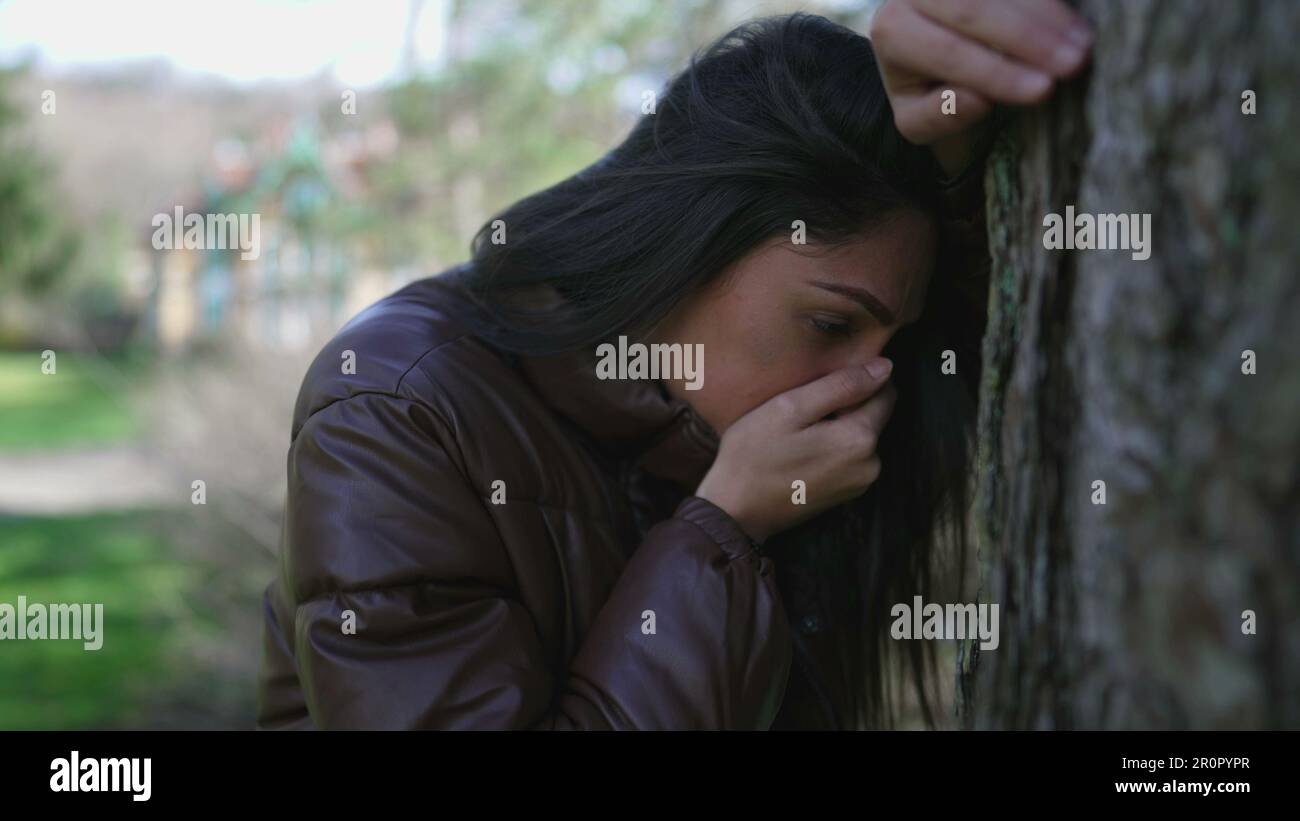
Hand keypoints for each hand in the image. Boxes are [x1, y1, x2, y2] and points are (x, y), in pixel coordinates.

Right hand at [696, 359, 896, 542]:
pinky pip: (850, 456)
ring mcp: (861, 483)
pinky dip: (833, 446)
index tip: (822, 384)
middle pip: (874, 414)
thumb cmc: (754, 455)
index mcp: (860, 438)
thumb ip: (841, 385)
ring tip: (800, 432)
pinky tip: (803, 450)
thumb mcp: (791, 408)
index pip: (886, 391)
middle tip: (803, 409)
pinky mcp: (848, 493)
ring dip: (839, 426)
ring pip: (861, 434)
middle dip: (847, 405)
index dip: (858, 379)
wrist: (736, 511)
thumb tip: (885, 367)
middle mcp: (871, 463)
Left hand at [870, 0, 1092, 175]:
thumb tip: (977, 99)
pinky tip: (1079, 24)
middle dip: (1029, 39)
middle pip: (975, 9)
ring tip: (1085, 45)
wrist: (926, 53)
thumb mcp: (919, 120)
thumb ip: (939, 114)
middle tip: (1075, 64)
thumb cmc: (925, 90)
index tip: (1043, 90)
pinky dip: (1053, 0)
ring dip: (1050, 16)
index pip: (948, 51)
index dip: (998, 71)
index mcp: (893, 29)